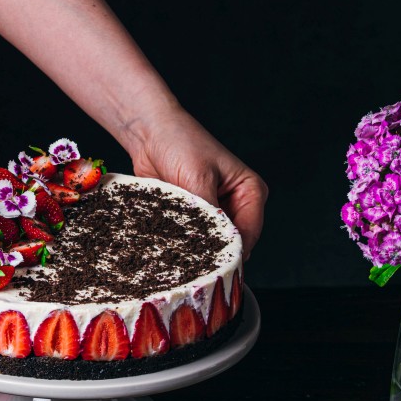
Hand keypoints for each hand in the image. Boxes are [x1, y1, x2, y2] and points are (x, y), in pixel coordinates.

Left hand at [123, 105, 267, 258]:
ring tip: (180, 252)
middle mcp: (237, 203)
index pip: (248, 233)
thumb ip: (207, 215)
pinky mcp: (193, 215)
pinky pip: (192, 236)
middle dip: (212, 252)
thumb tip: (207, 247)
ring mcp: (215, 210)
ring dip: (196, 248)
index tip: (212, 268)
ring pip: (210, 241)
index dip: (231, 251)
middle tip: (193, 264)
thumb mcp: (198, 178)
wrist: (150, 132)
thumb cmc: (181, 143)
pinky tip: (171, 243)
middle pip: (230, 241)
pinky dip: (182, 241)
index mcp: (250, 191)